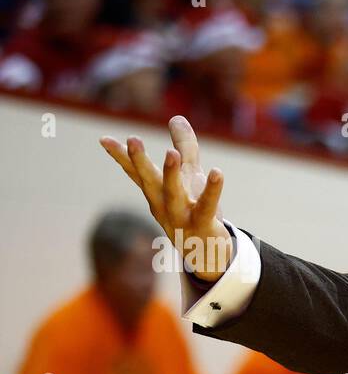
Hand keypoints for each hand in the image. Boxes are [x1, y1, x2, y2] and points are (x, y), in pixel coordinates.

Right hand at [100, 115, 231, 279]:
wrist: (208, 256)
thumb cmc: (195, 210)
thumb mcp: (190, 176)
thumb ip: (185, 146)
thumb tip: (176, 117)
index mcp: (157, 194)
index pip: (137, 173)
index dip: (122, 157)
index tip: (104, 139)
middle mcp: (164, 205)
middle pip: (150, 182)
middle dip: (139, 162)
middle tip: (132, 139)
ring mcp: (182, 217)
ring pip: (173, 195)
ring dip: (170, 175)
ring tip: (171, 152)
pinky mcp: (204, 225)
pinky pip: (207, 207)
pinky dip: (212, 191)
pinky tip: (217, 173)